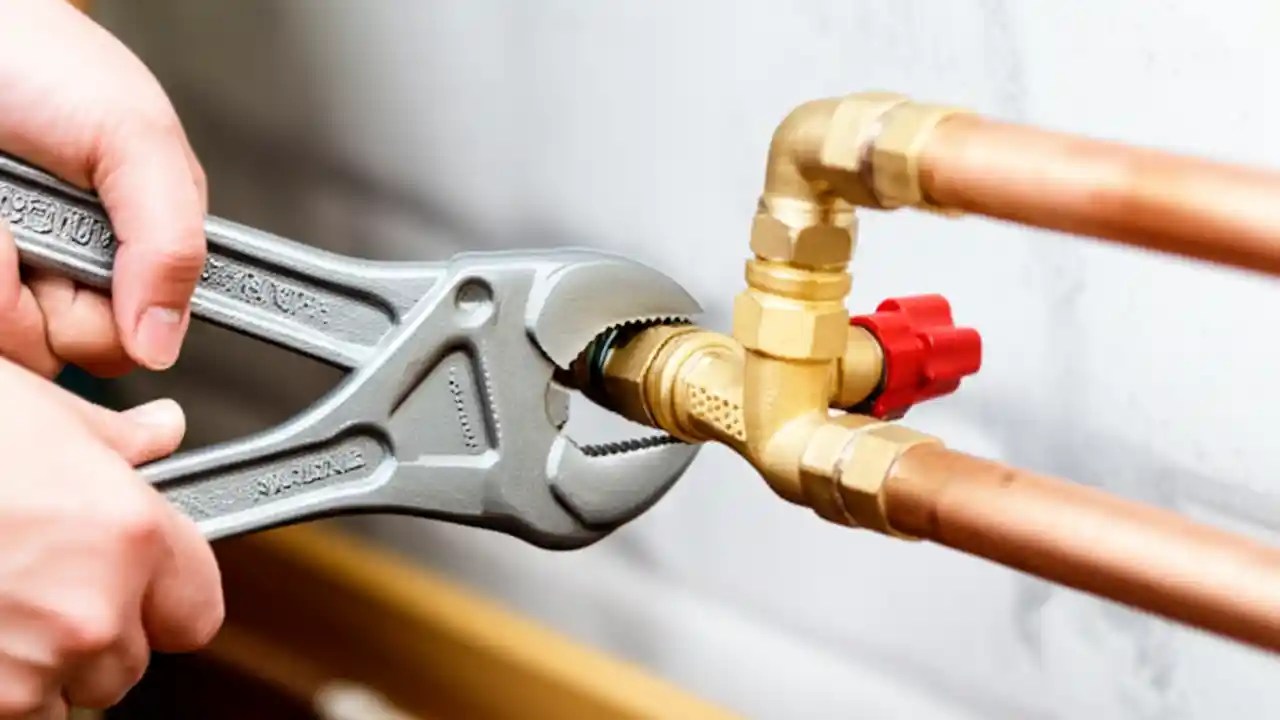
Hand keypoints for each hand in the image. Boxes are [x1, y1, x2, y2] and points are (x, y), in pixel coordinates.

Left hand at [0, 0, 206, 377]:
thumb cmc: (47, 61)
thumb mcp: (138, 138)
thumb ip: (172, 242)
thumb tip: (164, 342)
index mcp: (141, 255)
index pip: (137, 343)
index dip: (109, 326)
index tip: (84, 282)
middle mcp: (73, 277)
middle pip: (63, 348)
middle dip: (33, 294)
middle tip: (23, 224)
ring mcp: (12, 277)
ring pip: (9, 341)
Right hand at [0, 358, 221, 717]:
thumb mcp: (45, 413)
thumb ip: (119, 440)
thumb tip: (160, 432)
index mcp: (131, 536)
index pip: (197, 612)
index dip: (169, 598)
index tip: (146, 585)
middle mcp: (91, 610)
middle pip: (131, 660)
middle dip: (100, 632)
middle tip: (50, 583)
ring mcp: (29, 666)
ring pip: (69, 698)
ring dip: (46, 667)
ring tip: (2, 602)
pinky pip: (13, 714)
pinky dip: (0, 686)